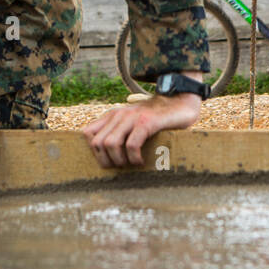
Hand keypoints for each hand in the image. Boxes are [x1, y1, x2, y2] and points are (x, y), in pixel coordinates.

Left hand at [81, 71, 203, 167]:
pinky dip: (134, 157)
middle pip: (97, 142)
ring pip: (110, 144)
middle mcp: (119, 114)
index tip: (109, 160)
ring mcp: (132, 117)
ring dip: (119, 160)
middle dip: (106, 161)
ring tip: (131, 164)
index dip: (95, 151)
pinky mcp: (146, 122)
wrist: (180, 101)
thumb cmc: (157, 119)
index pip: (88, 133)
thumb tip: (109, 156)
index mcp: (113, 115)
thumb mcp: (133, 122)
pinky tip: (141, 161)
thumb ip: (121, 131)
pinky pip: (131, 144)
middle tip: (120, 167)